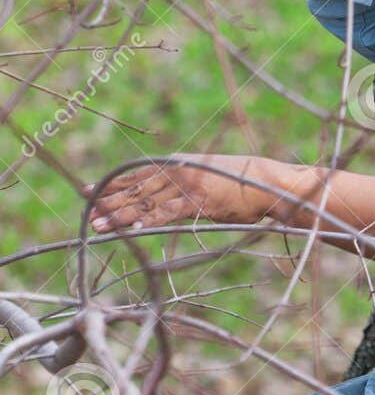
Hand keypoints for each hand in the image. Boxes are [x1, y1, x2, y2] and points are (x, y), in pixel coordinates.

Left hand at [88, 155, 270, 234]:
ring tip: (97, 224)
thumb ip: (188, 182)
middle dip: (109, 200)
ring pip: (146, 202)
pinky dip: (147, 222)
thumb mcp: (210, 175)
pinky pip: (166, 213)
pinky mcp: (198, 201)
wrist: (269, 181)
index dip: (113, 184)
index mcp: (179, 163)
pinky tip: (130, 231)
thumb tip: (172, 195)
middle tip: (85, 211)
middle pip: (136, 188)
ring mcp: (188, 185)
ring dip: (120, 215)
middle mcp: (179, 171)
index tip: (90, 191)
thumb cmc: (242, 181)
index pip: (138, 174)